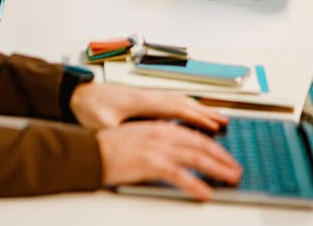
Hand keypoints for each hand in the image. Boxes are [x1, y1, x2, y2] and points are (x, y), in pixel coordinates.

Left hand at [70, 81, 227, 131]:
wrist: (74, 93)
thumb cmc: (85, 107)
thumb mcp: (101, 124)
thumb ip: (120, 132)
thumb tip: (135, 139)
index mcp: (138, 100)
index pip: (174, 108)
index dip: (196, 117)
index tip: (214, 125)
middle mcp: (144, 94)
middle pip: (181, 102)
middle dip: (204, 112)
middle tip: (225, 121)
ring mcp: (143, 94)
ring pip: (176, 99)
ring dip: (197, 108)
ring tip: (215, 117)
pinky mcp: (139, 97)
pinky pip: (169, 100)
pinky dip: (184, 106)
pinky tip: (190, 113)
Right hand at [97, 121, 241, 199]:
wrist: (87, 151)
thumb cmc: (105, 147)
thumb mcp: (135, 136)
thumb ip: (155, 139)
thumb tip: (172, 150)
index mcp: (157, 127)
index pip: (193, 135)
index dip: (213, 146)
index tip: (225, 155)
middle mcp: (160, 134)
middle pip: (200, 144)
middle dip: (222, 157)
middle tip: (235, 168)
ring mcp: (157, 148)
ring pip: (196, 157)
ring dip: (217, 169)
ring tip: (230, 178)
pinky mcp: (151, 164)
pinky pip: (180, 175)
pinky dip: (195, 184)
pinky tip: (205, 193)